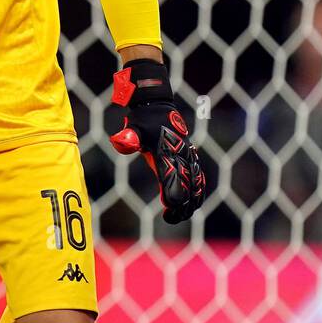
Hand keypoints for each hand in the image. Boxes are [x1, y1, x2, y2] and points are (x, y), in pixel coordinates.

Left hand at [109, 58, 205, 224]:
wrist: (157, 104)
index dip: (172, 195)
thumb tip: (122, 141)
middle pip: (189, 185)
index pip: (173, 177)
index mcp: (167, 152)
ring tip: (182, 215)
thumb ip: (129, 137)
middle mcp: (182, 154)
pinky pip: (200, 176)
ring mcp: (188, 155)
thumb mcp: (133, 127)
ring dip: (193, 201)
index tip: (168, 209)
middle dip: (183, 205)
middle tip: (172, 218)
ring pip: (198, 182)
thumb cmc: (142, 119)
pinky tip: (193, 203)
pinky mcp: (191, 156)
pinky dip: (199, 191)